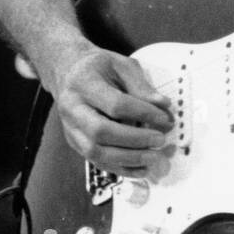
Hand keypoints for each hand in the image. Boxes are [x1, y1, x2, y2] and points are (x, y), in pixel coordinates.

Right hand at [54, 45, 174, 174]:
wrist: (69, 73)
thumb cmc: (98, 67)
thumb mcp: (122, 65)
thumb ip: (142, 85)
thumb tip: (164, 106)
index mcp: (84, 83)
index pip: (115, 104)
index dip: (143, 113)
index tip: (165, 118)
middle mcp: (72, 108)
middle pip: (100, 132)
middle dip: (135, 139)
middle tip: (160, 139)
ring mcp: (71, 129)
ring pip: (96, 152)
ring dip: (129, 158)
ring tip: (155, 157)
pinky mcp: (75, 143)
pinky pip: (97, 162)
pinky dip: (121, 168)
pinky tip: (142, 168)